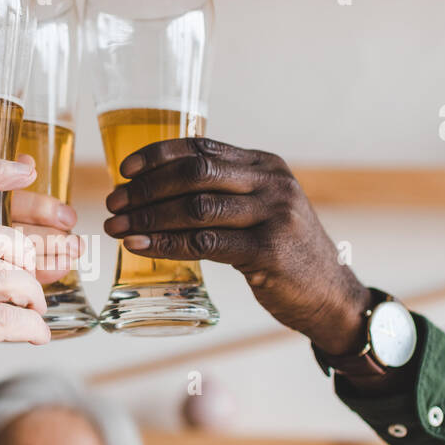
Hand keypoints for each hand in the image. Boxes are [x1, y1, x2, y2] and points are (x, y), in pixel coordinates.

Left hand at [102, 137, 371, 355]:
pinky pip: (204, 243)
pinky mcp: (268, 251)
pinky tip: (141, 247)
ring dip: (149, 217)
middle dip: (146, 187)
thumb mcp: (262, 211)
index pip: (202, 148)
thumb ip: (224, 195)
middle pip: (194, 174)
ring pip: (195, 208)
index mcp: (266, 166)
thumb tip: (157, 190)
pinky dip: (166, 243)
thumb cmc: (286, 254)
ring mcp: (274, 216)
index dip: (158, 155)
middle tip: (114, 203)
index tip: (125, 169)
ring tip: (118, 227)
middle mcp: (272, 184)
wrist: (330, 296)